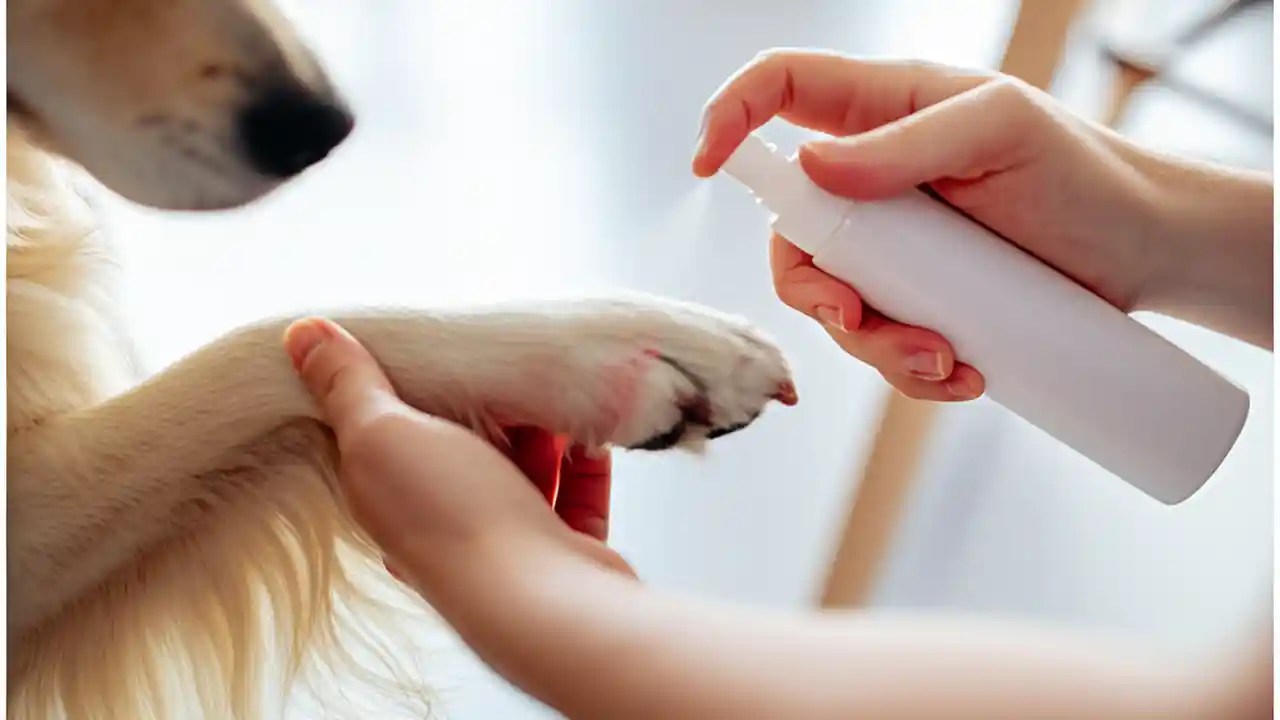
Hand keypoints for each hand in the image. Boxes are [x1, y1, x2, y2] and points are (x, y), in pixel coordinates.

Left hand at [282, 317, 632, 598]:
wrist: (545, 603)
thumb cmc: (455, 521)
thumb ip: (347, 384)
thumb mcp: (382, 433)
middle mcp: (439, 523)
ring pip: (519, 466)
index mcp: (385, 497)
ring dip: (537, 426)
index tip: (425, 343)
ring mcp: (503, 539)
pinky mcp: (561, 546)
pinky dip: (582, 457)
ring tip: (552, 384)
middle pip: (456, 447)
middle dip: (480, 403)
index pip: (382, 436)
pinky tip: (590, 429)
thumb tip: (299, 333)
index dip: (399, 390)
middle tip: (500, 356)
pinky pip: (573, 489)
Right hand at [694, 50, 1187, 399]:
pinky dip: (909, 371)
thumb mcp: (999, 132)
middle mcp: (873, 177)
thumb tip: (812, 168)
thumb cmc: (1082, 173)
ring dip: (877, 347)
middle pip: (791, 232)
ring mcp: (893, 244)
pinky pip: (879, 342)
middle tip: (863, 324)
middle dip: (816, 292)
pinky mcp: (918, 297)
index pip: (780, 90)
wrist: (1145, 251)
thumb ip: (907, 142)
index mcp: (883, 111)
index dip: (730, 116)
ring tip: (950, 363)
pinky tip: (966, 374)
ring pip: (834, 302)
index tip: (705, 166)